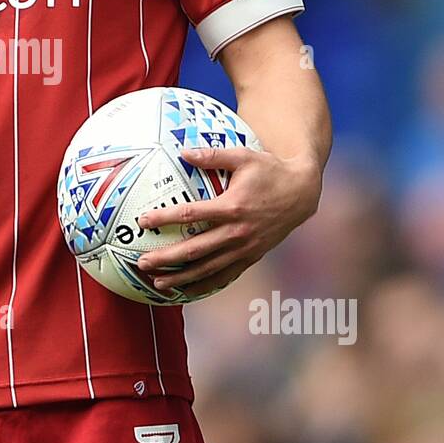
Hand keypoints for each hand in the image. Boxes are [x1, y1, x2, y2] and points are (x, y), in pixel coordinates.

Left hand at [134, 146, 321, 298]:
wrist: (302, 193)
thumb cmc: (270, 171)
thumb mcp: (244, 156)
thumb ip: (213, 156)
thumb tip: (182, 152)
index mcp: (232, 206)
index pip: (191, 215)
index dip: (165, 218)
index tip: (143, 221)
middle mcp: (237, 232)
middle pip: (195, 249)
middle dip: (166, 258)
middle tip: (141, 262)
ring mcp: (245, 248)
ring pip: (208, 268)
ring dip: (181, 277)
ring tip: (156, 283)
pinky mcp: (251, 257)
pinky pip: (224, 276)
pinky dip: (204, 285)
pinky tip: (186, 291)